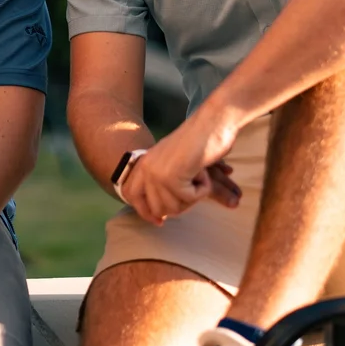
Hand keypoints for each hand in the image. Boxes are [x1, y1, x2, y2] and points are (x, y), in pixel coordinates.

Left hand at [122, 110, 240, 225]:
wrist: (213, 122)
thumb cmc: (200, 142)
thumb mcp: (173, 163)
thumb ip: (162, 184)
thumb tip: (159, 215)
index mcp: (144, 163)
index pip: (131, 195)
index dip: (146, 212)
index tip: (160, 223)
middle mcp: (146, 168)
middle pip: (158, 209)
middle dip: (181, 204)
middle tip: (194, 184)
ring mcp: (156, 173)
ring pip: (174, 208)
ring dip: (193, 195)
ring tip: (197, 173)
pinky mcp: (171, 178)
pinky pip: (189, 200)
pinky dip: (202, 189)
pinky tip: (202, 171)